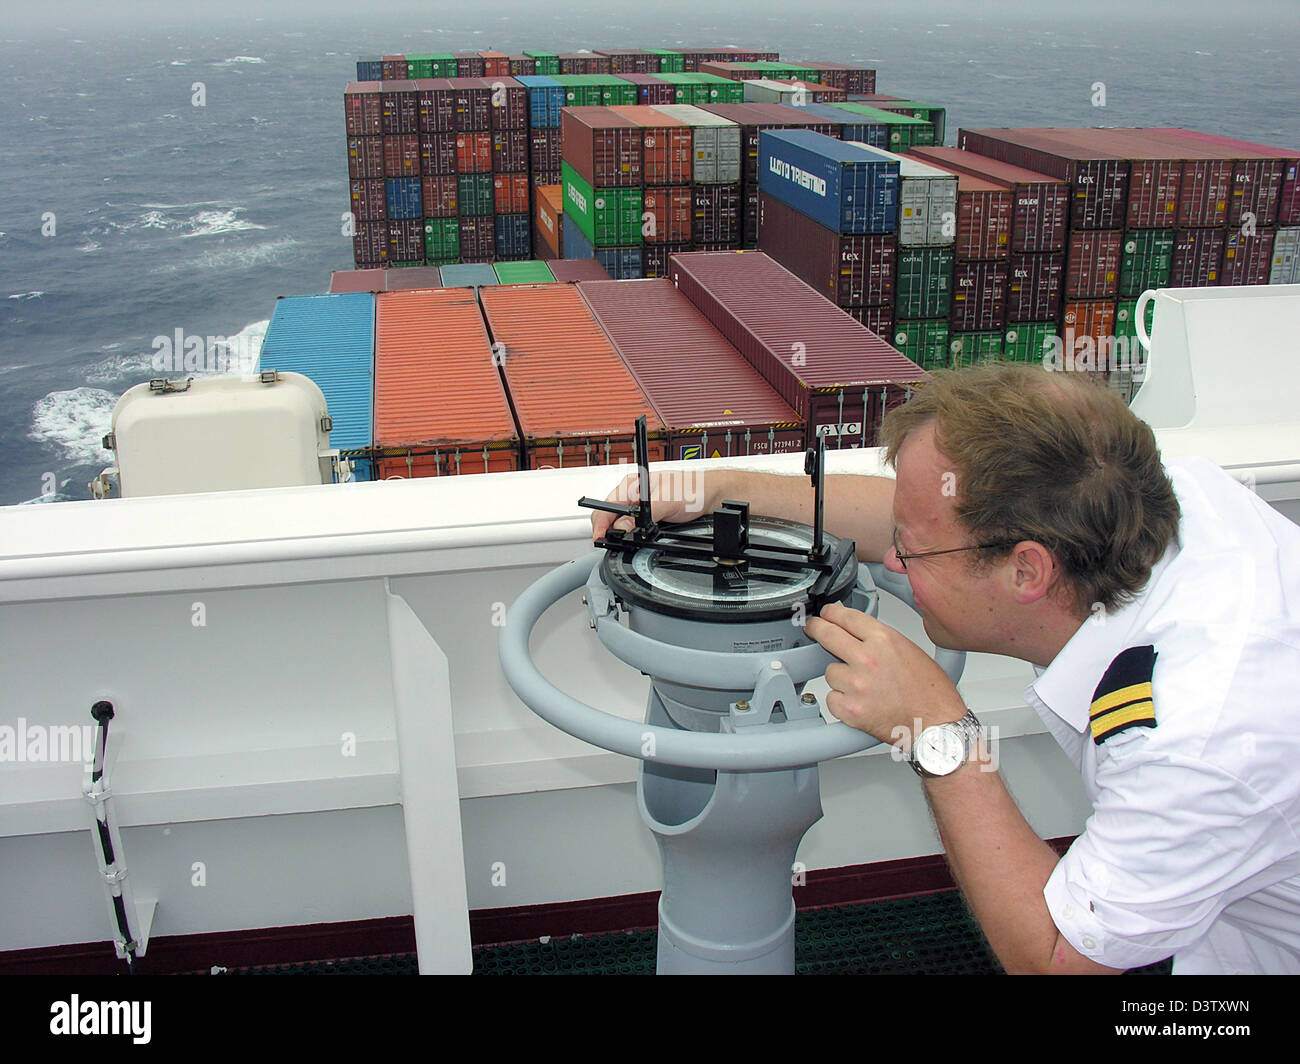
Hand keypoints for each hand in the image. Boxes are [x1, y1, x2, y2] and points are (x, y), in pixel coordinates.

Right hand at [589, 470, 716, 541]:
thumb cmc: (691, 488)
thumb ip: (643, 514)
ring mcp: (637, 505)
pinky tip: (635, 537)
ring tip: (626, 539)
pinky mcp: (645, 515)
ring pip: (618, 523)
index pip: (607, 505)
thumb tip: (623, 527)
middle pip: (608, 515)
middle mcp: (631, 493)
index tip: (600, 537)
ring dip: (619, 533)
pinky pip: (630, 527)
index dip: (600, 523)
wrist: (708, 495)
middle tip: (612, 543)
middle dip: (607, 530)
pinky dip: (630, 535)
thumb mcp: (666, 501)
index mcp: (631, 484)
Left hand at [804, 601, 965, 748]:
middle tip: (813, 628)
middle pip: (827, 634)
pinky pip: (831, 698)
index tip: (826, 613)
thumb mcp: (910, 650)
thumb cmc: (930, 692)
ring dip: (840, 676)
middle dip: (816, 628)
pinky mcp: (850, 709)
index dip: (832, 612)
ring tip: (862, 685)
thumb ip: (880, 639)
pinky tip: (859, 701)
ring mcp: (857, 685)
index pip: (847, 617)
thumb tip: (856, 632)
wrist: (936, 725)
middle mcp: (868, 659)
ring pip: (829, 671)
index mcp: (885, 640)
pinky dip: (840, 700)